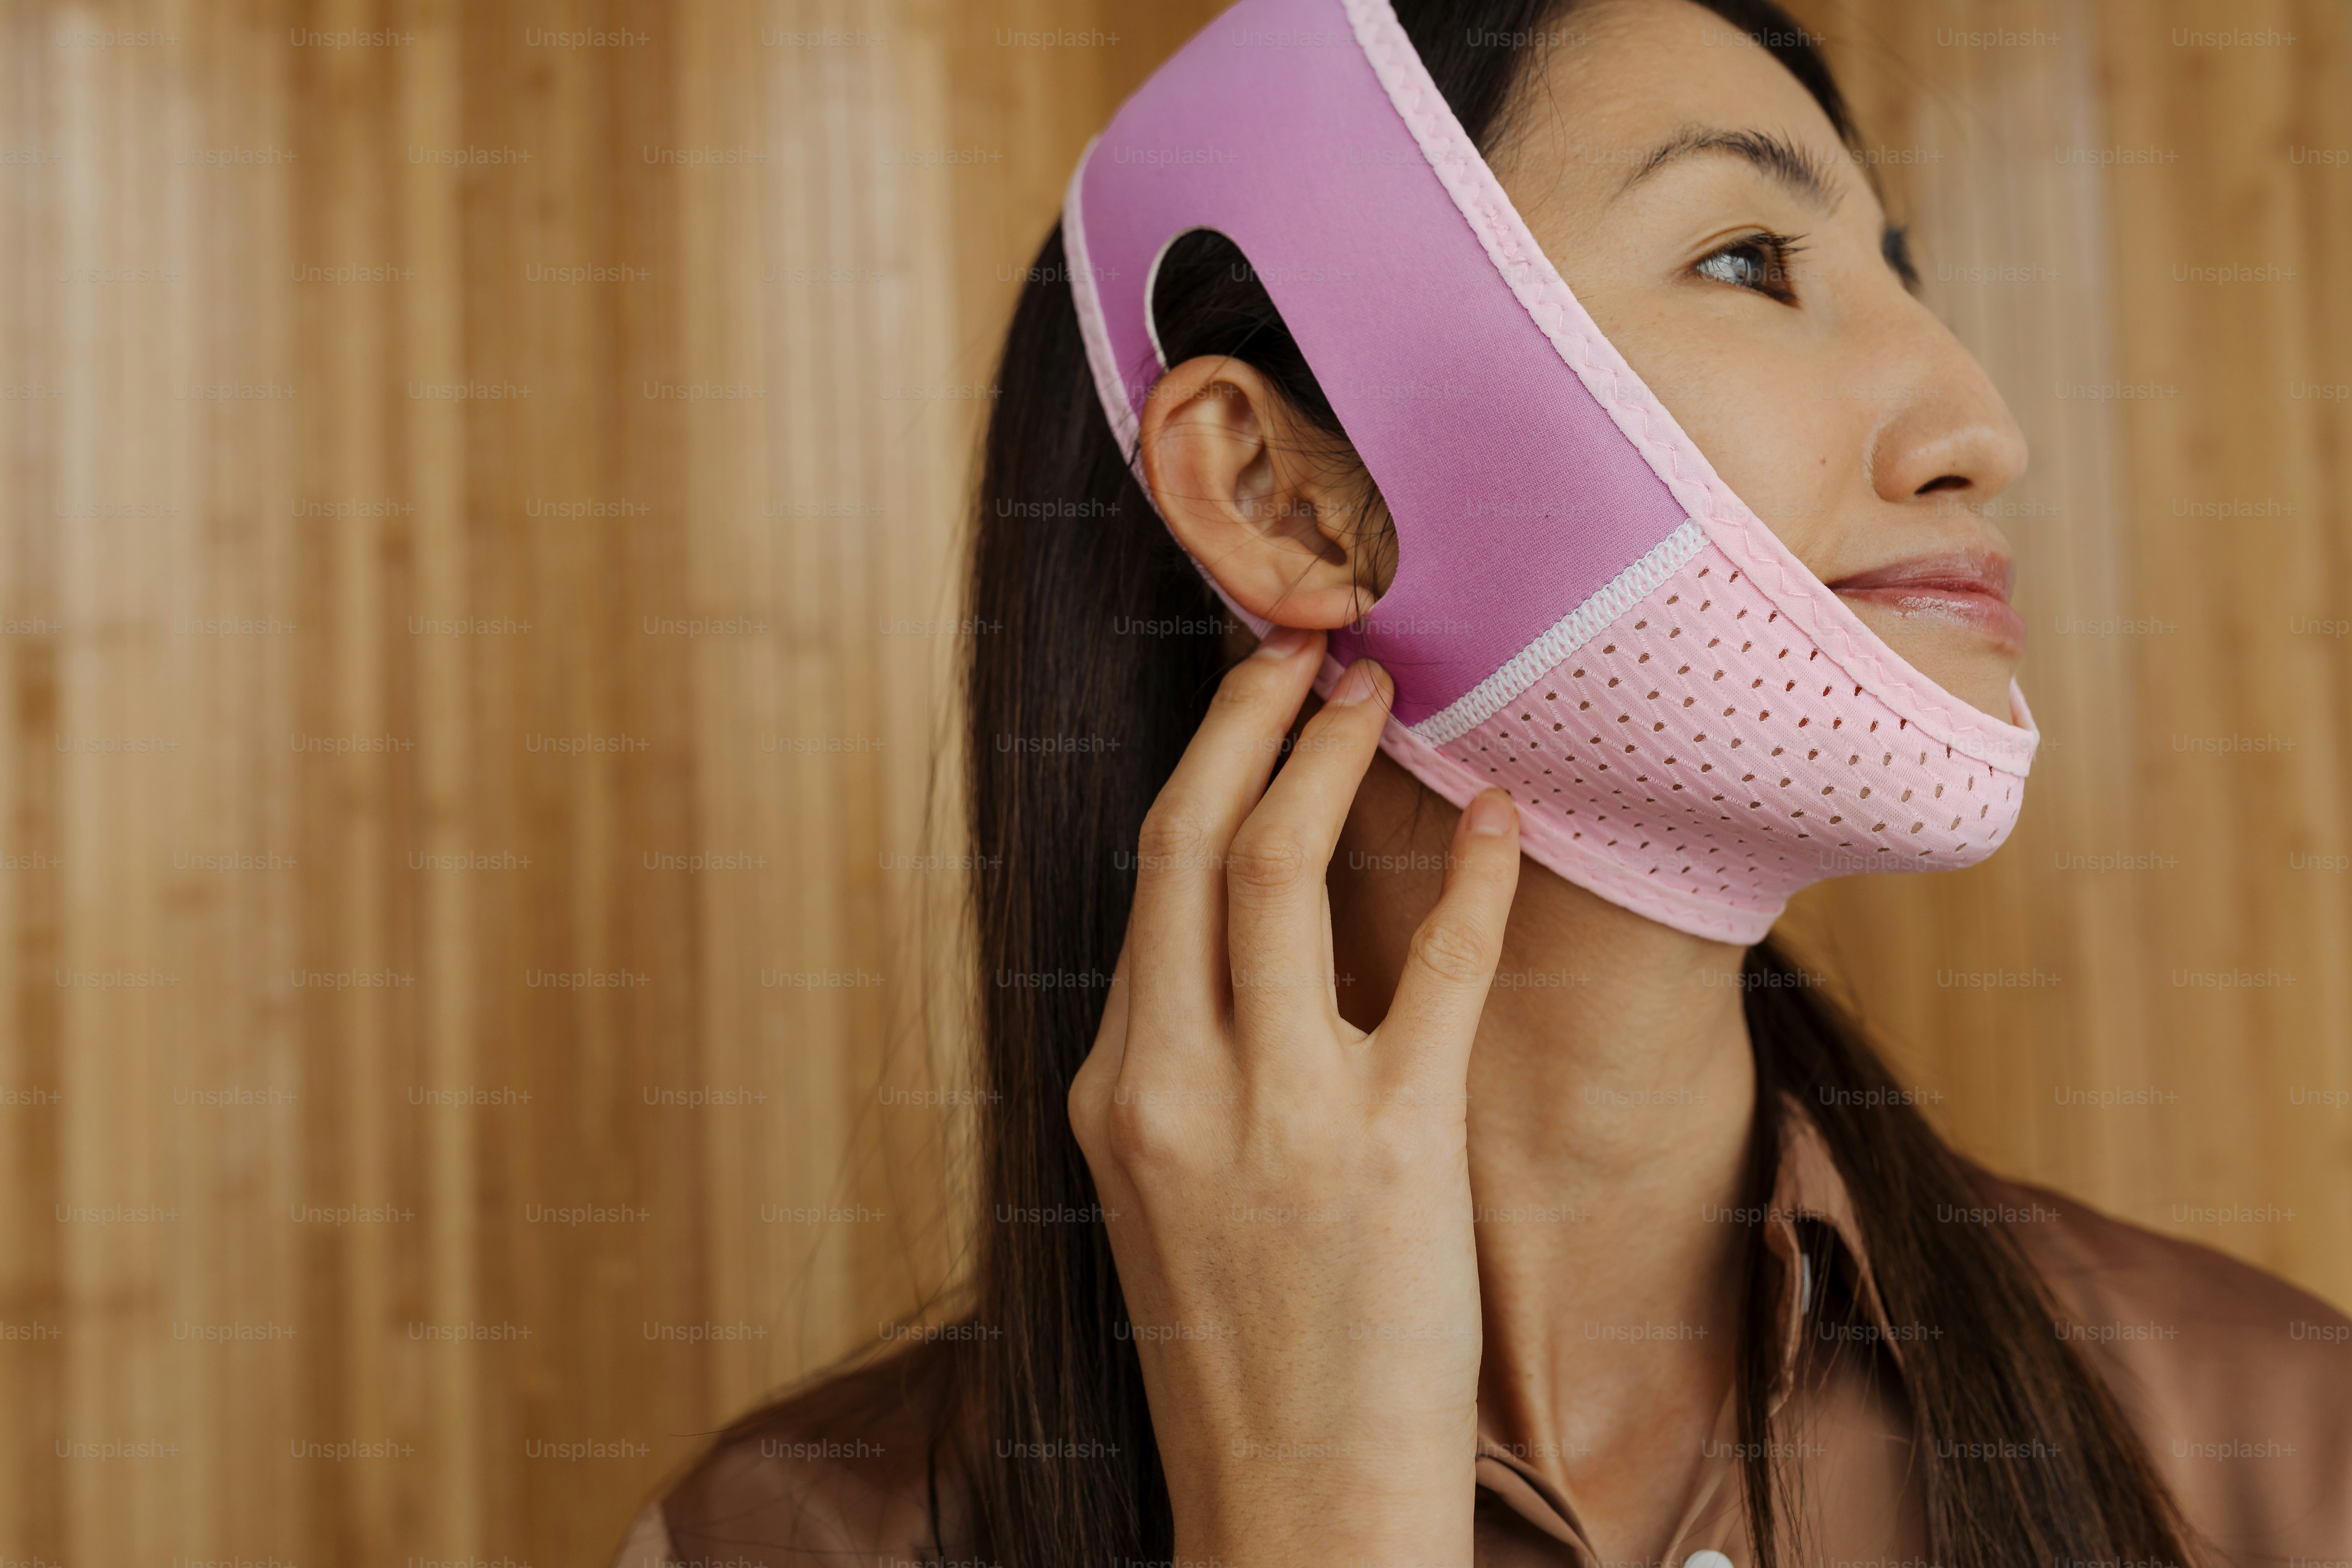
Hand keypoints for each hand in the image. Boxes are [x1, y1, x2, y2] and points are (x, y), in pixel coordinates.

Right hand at [1068, 626, 1522, 1566]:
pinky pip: (1430, 969)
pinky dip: (1469, 878)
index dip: (1204, 765)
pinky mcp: (1392, 1150)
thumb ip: (1180, 1069)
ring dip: (1328, 762)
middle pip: (1190, 844)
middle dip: (1245, 721)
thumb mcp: (1164, 1194)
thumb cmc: (1237, 1350)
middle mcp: (1176, 1085)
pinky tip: (1499, 819)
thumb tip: (1225, 950)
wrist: (1292, 1505)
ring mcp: (1279, 1114)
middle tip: (1305, 640)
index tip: (1249, 694)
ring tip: (1378, 692)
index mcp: (1116, 1091)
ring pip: (1278, 875)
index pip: (1147, 884)